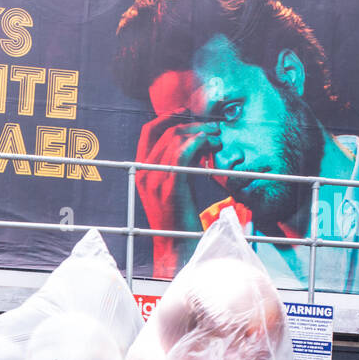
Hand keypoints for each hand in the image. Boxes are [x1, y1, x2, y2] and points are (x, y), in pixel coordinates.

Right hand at [135, 111, 220, 234]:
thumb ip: (176, 164)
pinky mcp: (170, 187)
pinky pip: (183, 152)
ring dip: (201, 132)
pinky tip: (212, 146)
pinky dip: (200, 143)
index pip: (148, 131)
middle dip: (193, 124)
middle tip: (214, 128)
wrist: (177, 246)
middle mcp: (143, 172)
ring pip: (176, 138)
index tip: (188, 113)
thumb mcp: (172, 185)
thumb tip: (194, 141)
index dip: (168, 117)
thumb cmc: (179, 217)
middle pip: (166, 131)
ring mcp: (155, 179)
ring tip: (218, 137)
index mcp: (140, 171)